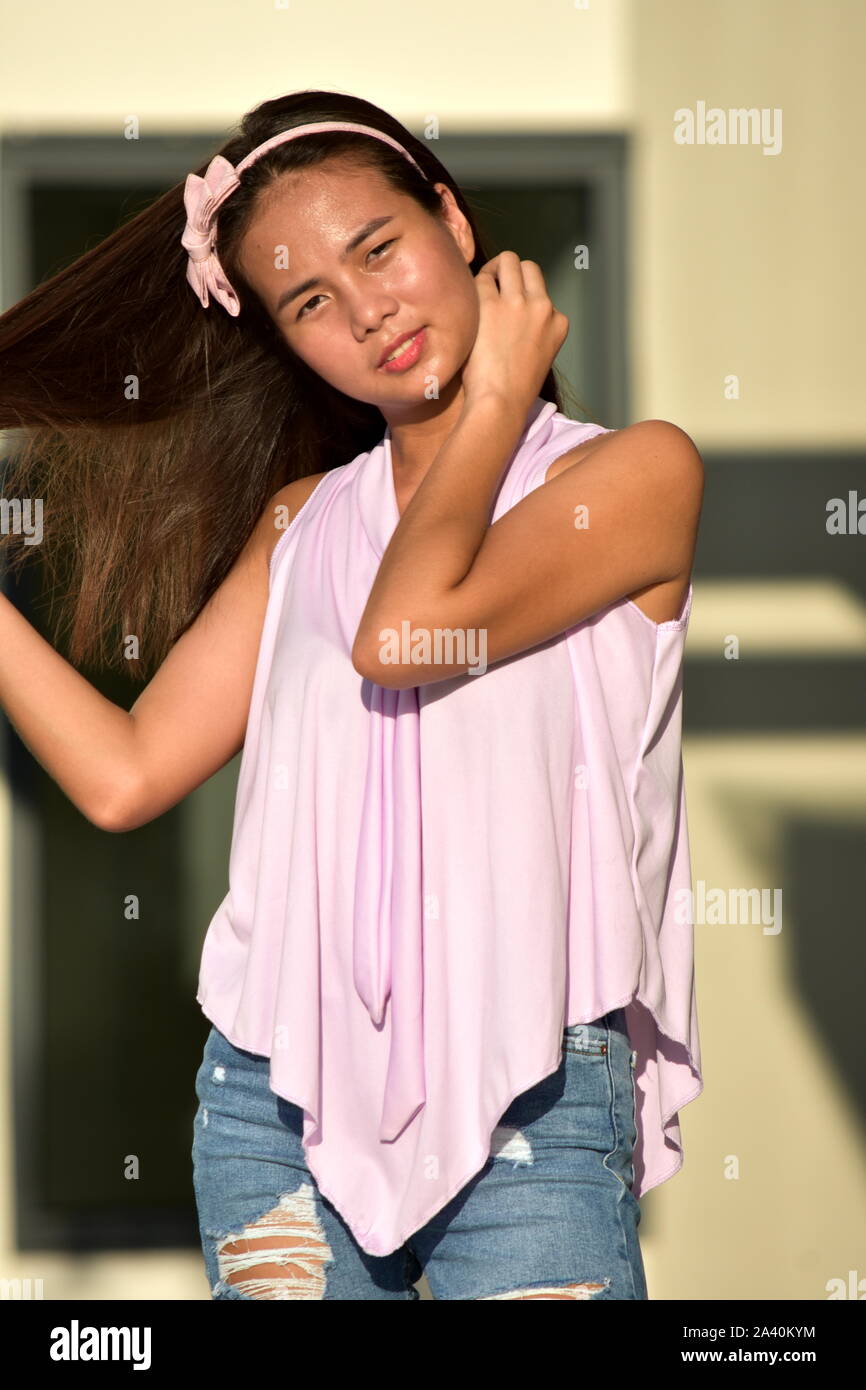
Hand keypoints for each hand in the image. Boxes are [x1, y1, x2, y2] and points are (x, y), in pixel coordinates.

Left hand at [459, 251, 568, 414]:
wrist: (501, 403)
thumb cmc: (515, 389)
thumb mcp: (540, 355)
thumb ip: (534, 331)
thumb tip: (513, 317)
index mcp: (559, 322)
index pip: (542, 294)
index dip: (524, 297)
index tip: (510, 309)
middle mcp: (543, 307)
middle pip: (529, 267)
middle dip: (512, 271)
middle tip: (495, 284)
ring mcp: (518, 303)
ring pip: (509, 261)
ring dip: (495, 268)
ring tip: (482, 284)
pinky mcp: (491, 305)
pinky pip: (482, 278)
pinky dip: (474, 284)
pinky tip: (467, 298)